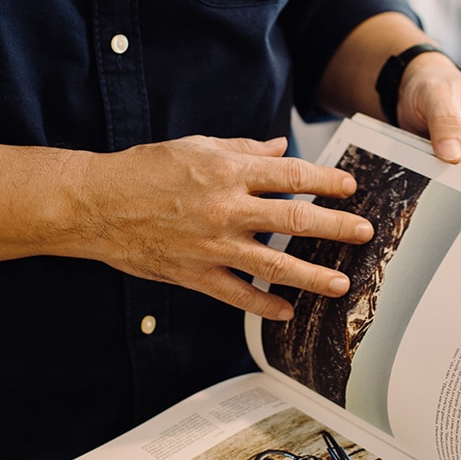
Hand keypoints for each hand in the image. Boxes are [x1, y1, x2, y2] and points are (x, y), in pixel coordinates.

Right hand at [73, 135, 374, 320]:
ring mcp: (212, 244)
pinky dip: (263, 305)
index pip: (290, 174)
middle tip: (364, 233)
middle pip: (293, 218)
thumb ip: (242, 150)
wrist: (96, 204)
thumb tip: (279, 149)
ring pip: (273, 263)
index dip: (325, 181)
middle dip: (335, 227)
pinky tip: (286, 312)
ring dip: (311, 275)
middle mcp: (226, 207)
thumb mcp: (195, 147)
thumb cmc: (143, 170)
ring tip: (340, 284)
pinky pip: (237, 294)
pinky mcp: (195, 272)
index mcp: (227, 170)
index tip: (350, 188)